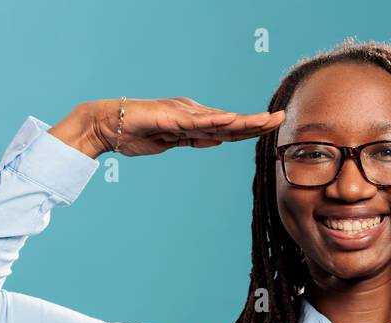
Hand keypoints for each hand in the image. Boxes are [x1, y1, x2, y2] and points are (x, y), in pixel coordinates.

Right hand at [51, 98, 284, 158]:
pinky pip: (194, 121)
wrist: (108, 126)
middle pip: (229, 121)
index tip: (272, 127)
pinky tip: (231, 120)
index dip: (251, 128)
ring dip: (243, 121)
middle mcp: (191, 113)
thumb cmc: (137, 134)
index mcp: (193, 120)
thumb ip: (194, 139)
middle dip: (256, 122)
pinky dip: (213, 121)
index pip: (227, 127)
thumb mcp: (171, 141)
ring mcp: (181, 113)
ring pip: (217, 120)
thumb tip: (218, 140)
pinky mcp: (168, 116)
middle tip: (281, 118)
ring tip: (265, 121)